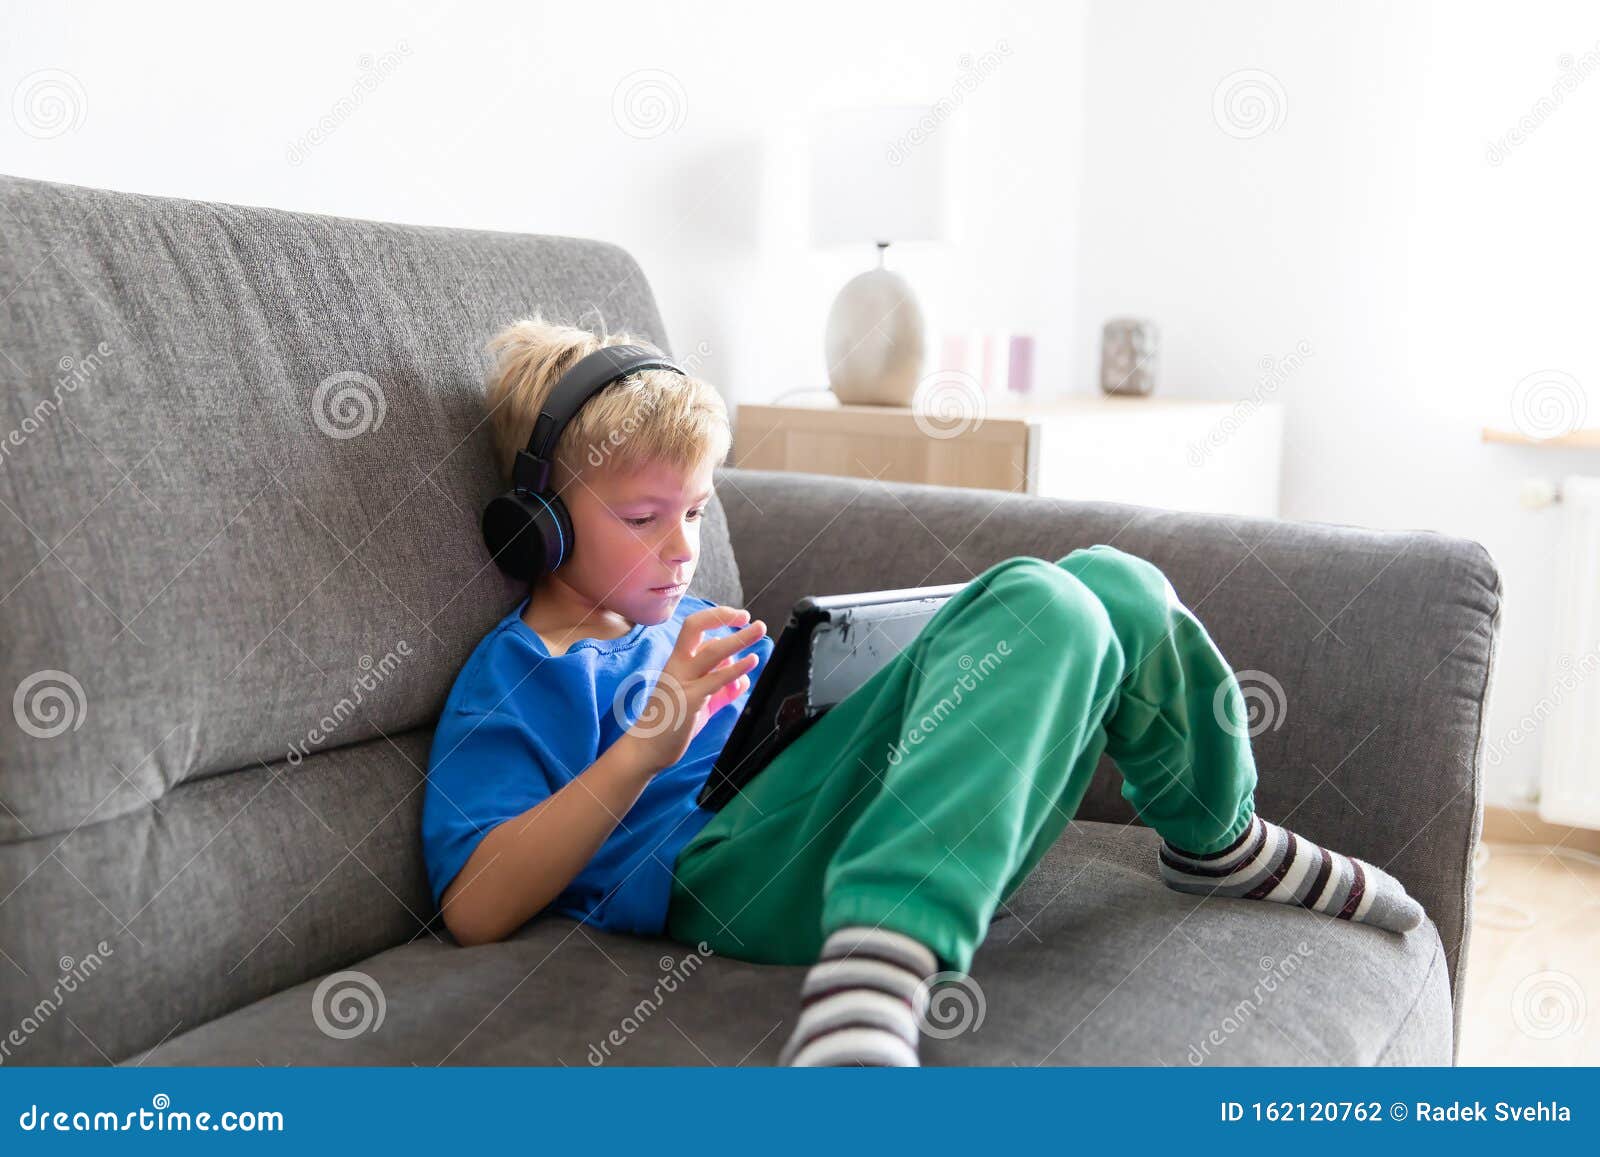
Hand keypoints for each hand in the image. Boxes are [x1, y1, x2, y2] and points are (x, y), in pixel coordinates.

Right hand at [622, 605, 765, 774]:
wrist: (646, 748)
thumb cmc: (670, 722)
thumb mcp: (700, 700)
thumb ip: (720, 689)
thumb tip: (741, 681)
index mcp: (677, 662)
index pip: (694, 627)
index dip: (716, 617)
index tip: (738, 616)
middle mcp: (677, 666)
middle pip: (697, 629)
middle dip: (726, 617)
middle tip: (751, 619)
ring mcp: (682, 682)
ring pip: (711, 651)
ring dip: (738, 638)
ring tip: (759, 630)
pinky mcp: (690, 700)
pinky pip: (715, 679)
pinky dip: (736, 669)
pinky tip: (751, 661)